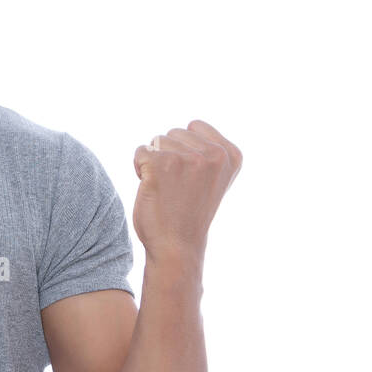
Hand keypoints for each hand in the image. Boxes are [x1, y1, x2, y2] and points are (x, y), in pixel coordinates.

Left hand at [132, 119, 241, 265]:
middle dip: (168, 155)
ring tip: (167, 188)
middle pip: (174, 133)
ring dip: (154, 162)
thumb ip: (209, 151)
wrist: (177, 246)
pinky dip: (140, 168)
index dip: (185, 148)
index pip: (195, 126)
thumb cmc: (190, 212)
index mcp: (231, 155)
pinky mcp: (161, 165)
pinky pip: (140, 152)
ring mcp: (188, 158)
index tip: (191, 176)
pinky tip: (152, 188)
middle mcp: (214, 154)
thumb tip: (191, 125)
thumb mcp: (213, 178)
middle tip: (177, 186)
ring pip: (156, 141)